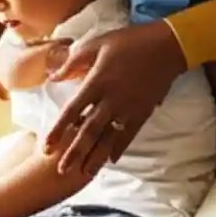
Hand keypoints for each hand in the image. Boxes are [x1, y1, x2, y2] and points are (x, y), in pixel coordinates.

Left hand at [44, 20, 186, 176]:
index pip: (72, 111)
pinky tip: (110, 160)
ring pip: (109, 138)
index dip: (59, 130)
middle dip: (75, 152)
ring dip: (95, 156)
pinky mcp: (144, 112)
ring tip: (84, 174)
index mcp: (97, 82)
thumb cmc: (129, 42)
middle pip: (89, 131)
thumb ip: (73, 62)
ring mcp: (129, 108)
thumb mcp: (96, 44)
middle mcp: (111, 100)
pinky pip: (129, 135)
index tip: (47, 147)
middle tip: (61, 170)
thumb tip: (52, 77)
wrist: (168, 46)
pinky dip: (119, 148)